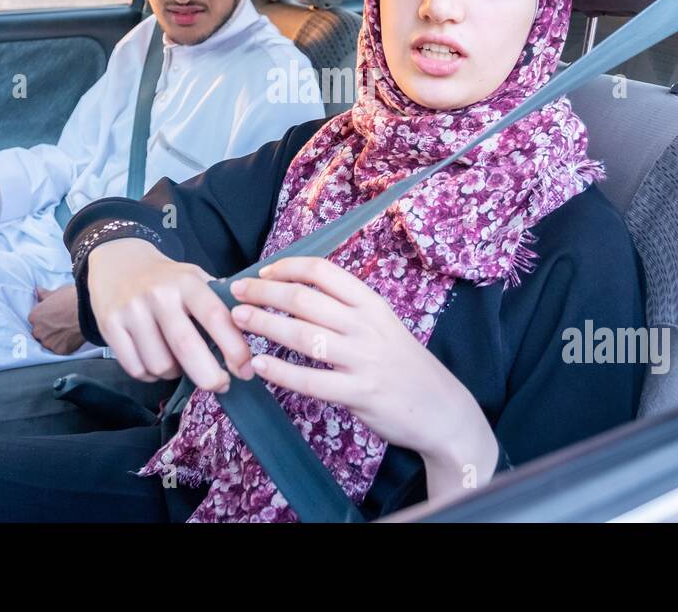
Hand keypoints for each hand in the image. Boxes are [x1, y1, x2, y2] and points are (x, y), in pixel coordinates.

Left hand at [29, 283, 85, 354]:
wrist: (89, 310)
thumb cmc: (73, 299)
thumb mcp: (56, 292)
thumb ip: (44, 295)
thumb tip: (38, 291)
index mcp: (34, 316)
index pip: (35, 321)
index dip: (45, 319)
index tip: (53, 317)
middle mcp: (38, 331)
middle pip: (40, 333)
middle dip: (48, 330)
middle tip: (61, 324)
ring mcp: (49, 342)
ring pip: (49, 343)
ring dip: (56, 339)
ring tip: (68, 331)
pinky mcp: (60, 350)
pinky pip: (60, 349)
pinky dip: (65, 345)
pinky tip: (72, 336)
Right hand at [86, 238, 253, 393]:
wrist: (117, 261)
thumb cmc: (166, 278)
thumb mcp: (194, 278)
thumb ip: (218, 304)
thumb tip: (248, 341)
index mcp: (187, 282)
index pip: (217, 317)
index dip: (235, 349)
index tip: (245, 370)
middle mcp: (159, 295)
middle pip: (187, 348)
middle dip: (209, 376)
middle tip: (220, 385)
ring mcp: (132, 311)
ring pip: (160, 365)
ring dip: (176, 373)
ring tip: (180, 362)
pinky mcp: (109, 326)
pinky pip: (137, 369)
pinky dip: (151, 375)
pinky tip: (157, 362)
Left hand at [229, 256, 498, 499]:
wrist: (441, 409)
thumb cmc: (403, 364)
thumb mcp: (383, 324)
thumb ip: (347, 309)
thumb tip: (297, 292)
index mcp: (371, 303)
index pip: (322, 272)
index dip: (286, 268)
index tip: (261, 272)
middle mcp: (366, 325)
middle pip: (304, 299)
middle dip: (263, 293)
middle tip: (235, 293)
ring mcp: (363, 359)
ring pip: (302, 336)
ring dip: (264, 325)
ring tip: (238, 320)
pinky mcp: (359, 394)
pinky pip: (311, 381)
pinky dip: (281, 372)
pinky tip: (259, 365)